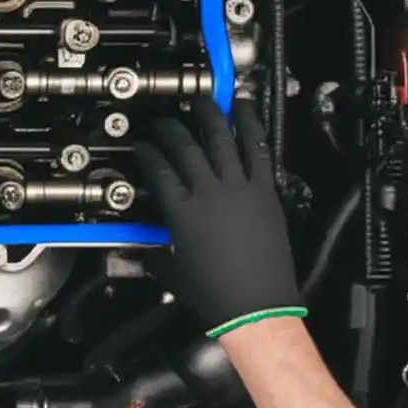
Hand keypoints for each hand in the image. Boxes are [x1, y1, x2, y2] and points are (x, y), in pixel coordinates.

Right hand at [134, 99, 304, 337]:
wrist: (257, 307)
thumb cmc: (214, 295)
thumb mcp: (173, 273)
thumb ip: (155, 254)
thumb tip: (143, 251)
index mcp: (181, 212)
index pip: (158, 171)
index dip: (147, 153)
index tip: (142, 145)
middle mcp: (208, 193)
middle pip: (185, 148)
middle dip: (171, 129)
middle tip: (165, 119)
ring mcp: (239, 189)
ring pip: (222, 141)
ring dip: (211, 116)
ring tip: (203, 101)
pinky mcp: (265, 192)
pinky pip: (258, 152)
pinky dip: (252, 128)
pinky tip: (245, 110)